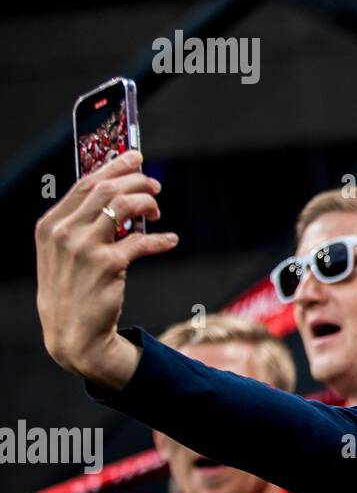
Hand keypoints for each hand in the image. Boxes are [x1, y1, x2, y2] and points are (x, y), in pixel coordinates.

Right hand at [35, 151, 176, 388]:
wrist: (74, 334)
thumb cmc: (74, 289)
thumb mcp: (65, 252)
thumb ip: (83, 223)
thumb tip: (118, 193)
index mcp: (50, 225)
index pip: (85, 182)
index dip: (114, 167)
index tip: (136, 157)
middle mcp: (63, 233)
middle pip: (107, 189)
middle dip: (137, 181)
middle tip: (156, 186)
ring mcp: (84, 249)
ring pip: (124, 206)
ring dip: (148, 204)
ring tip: (158, 214)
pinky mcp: (107, 266)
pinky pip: (142, 241)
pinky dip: (161, 239)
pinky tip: (170, 240)